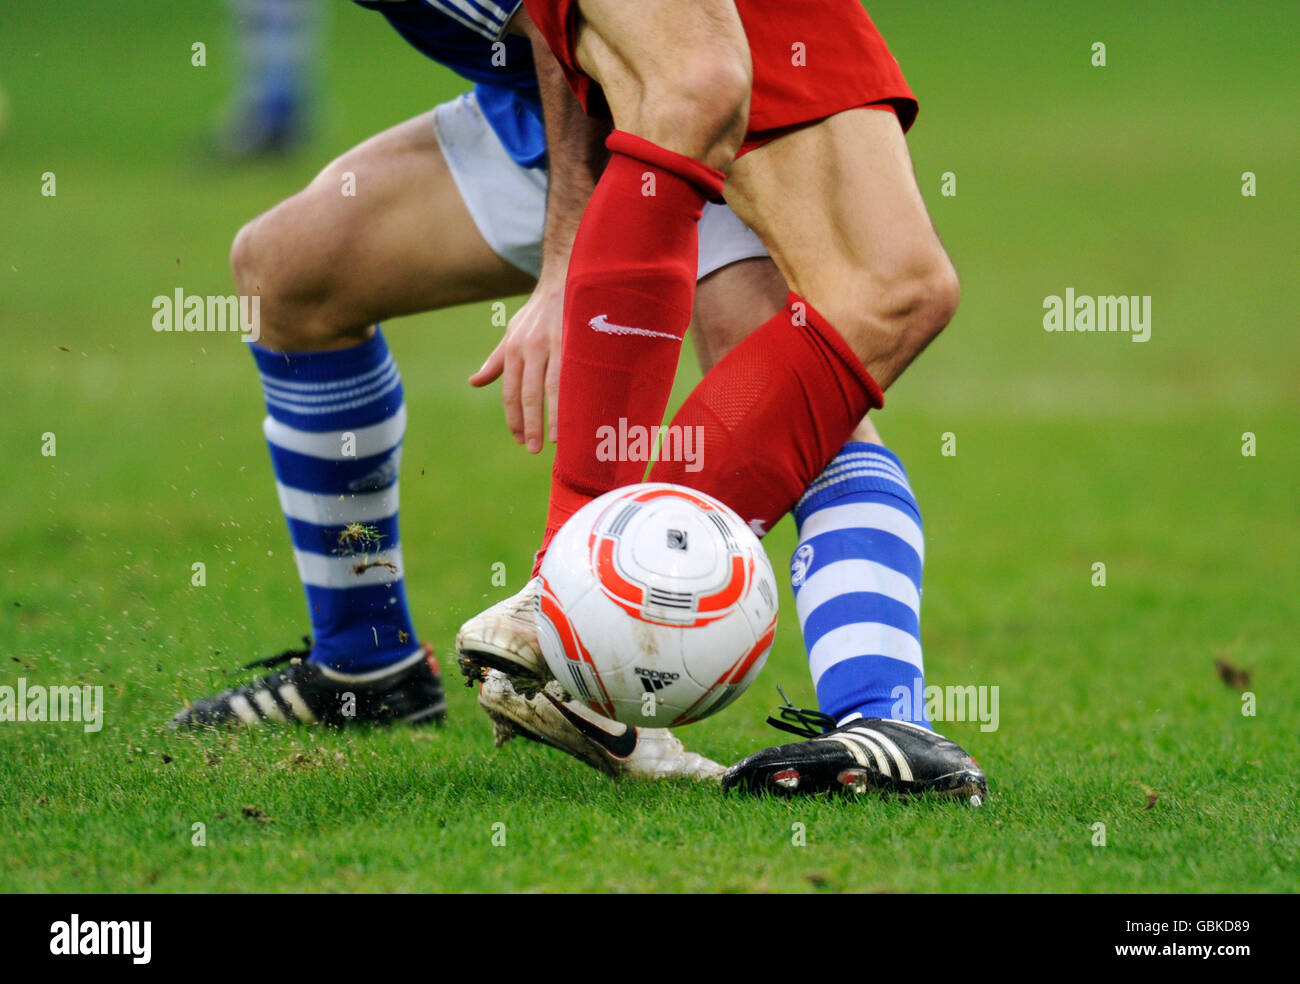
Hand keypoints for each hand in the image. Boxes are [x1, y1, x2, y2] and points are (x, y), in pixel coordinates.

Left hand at [468, 275, 564, 452]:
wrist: (563, 278)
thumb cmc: (538, 312)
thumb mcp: (512, 334)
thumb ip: (496, 361)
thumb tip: (475, 382)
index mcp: (514, 350)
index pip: (510, 392)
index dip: (513, 418)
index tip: (518, 439)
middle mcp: (531, 349)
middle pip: (528, 393)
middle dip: (530, 423)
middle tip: (531, 449)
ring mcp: (554, 345)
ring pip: (552, 387)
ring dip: (553, 416)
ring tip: (555, 440)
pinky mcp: (575, 341)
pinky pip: (574, 375)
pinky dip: (574, 396)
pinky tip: (578, 413)